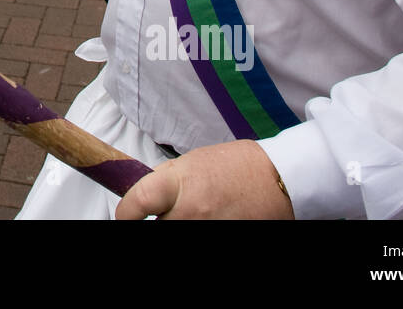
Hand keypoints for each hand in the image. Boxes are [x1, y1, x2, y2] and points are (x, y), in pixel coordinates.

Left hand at [114, 140, 294, 219]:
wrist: (278, 179)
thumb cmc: (238, 166)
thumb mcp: (193, 161)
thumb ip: (166, 179)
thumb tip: (144, 196)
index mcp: (180, 182)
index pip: (139, 200)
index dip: (125, 212)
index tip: (124, 216)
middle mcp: (192, 210)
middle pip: (157, 227)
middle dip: (160, 220)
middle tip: (167, 213)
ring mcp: (209, 228)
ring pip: (176, 234)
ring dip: (178, 225)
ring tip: (194, 213)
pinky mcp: (223, 237)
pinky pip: (197, 242)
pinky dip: (196, 229)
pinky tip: (210, 218)